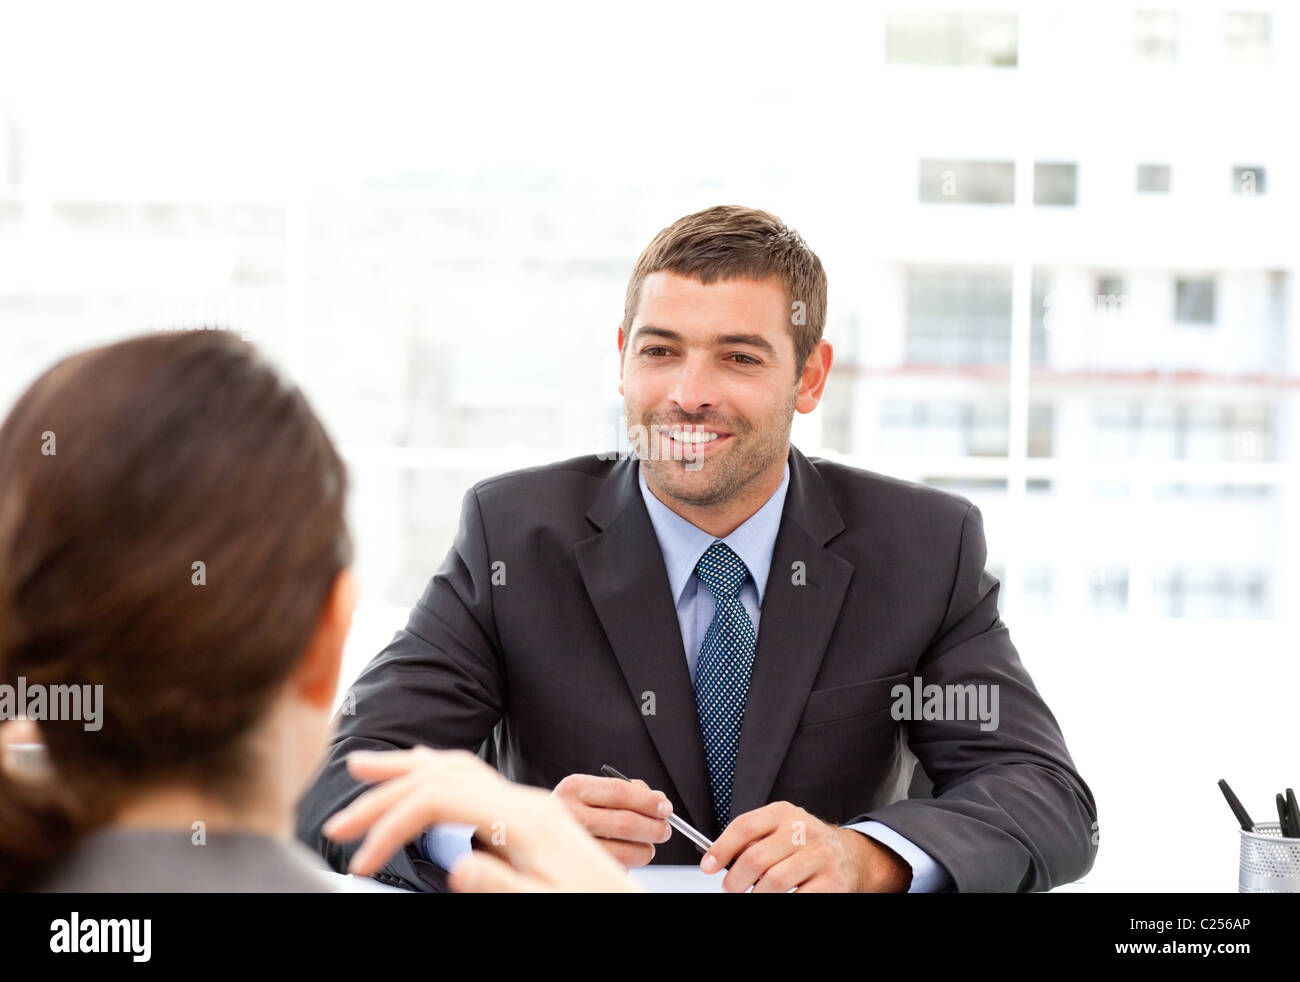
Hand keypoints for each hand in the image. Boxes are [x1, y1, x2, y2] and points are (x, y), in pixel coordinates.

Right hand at [321, 747, 637, 891]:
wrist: (630, 911)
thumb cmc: (593, 909)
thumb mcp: (549, 903)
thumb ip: (503, 883)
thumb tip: (457, 865)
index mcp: (527, 818)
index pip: (440, 798)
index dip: (392, 823)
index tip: (363, 860)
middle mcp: (527, 801)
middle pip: (442, 772)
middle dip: (386, 790)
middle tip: (339, 816)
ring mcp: (529, 804)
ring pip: (459, 766)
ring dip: (408, 768)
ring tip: (367, 769)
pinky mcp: (530, 816)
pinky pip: (477, 778)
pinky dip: (439, 771)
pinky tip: (424, 774)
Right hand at [551, 773, 672, 867]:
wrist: (539, 833)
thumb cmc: (577, 809)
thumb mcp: (593, 790)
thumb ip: (626, 789)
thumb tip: (659, 801)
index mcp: (574, 787)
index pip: (620, 792)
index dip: (649, 801)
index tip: (666, 808)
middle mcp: (569, 814)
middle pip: (625, 823)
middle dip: (654, 828)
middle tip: (664, 830)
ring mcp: (571, 844)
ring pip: (624, 852)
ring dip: (646, 850)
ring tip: (648, 846)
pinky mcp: (579, 867)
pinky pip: (616, 867)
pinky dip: (630, 863)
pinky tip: (626, 854)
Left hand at [701, 801, 911, 892]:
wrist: (851, 855)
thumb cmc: (806, 844)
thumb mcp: (781, 829)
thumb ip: (754, 839)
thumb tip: (719, 859)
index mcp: (784, 813)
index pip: (745, 827)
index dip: (721, 848)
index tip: (708, 866)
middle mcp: (803, 831)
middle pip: (756, 859)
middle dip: (735, 880)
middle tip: (731, 888)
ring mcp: (819, 857)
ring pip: (774, 882)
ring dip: (756, 896)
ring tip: (754, 895)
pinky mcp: (832, 883)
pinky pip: (797, 898)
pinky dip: (780, 902)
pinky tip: (777, 899)